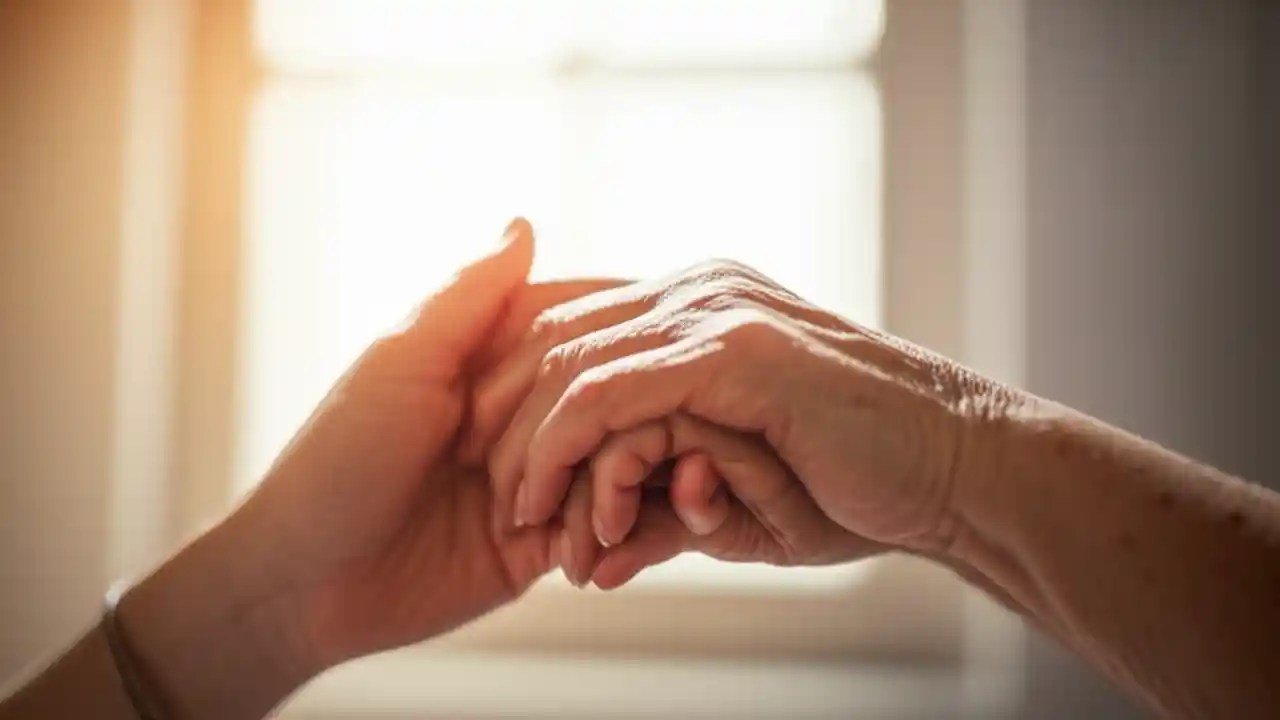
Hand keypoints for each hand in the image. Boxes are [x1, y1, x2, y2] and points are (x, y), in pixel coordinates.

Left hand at [124, 222, 624, 696]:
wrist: (305, 584)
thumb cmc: (338, 459)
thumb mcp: (404, 363)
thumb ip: (469, 297)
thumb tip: (525, 224)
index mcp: (486, 359)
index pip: (577, 322)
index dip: (623, 320)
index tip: (674, 322)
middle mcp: (518, 413)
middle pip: (611, 391)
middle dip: (634, 406)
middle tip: (669, 423)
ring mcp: (534, 479)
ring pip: (617, 460)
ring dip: (628, 472)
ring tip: (640, 489)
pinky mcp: (539, 544)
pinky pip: (600, 526)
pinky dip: (612, 529)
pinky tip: (615, 536)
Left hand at [484, 260, 1016, 557]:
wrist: (958, 471)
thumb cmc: (859, 486)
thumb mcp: (742, 497)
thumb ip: (666, 508)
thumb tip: (602, 561)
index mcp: (696, 303)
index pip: (568, 326)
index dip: (515, 394)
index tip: (488, 468)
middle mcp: (695, 291)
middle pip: (549, 338)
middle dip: (504, 423)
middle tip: (489, 502)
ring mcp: (713, 312)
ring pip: (568, 366)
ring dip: (529, 451)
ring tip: (518, 524)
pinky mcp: (730, 351)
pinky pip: (610, 394)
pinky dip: (568, 452)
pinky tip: (555, 508)